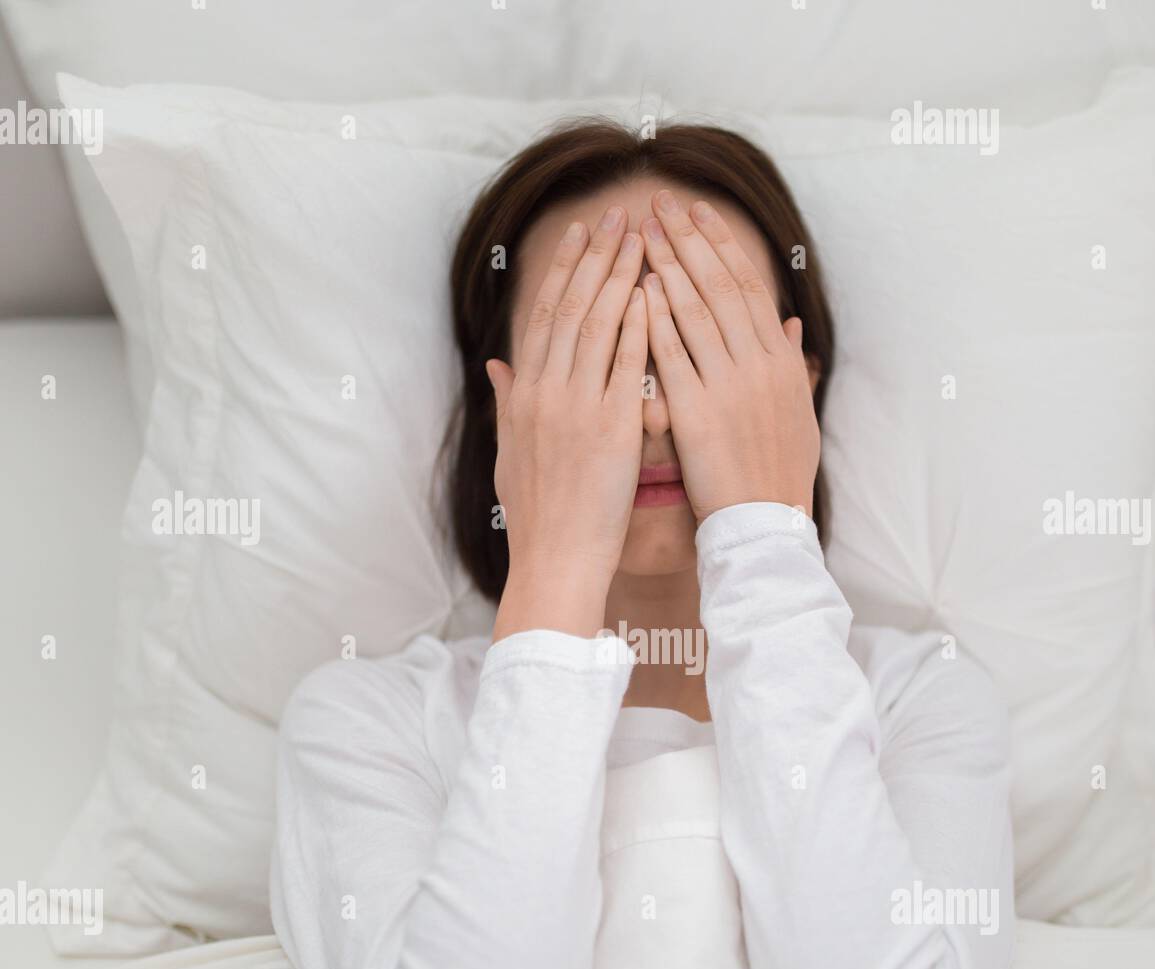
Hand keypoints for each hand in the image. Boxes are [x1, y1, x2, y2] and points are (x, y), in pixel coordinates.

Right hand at [489, 208, 647, 640]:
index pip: (544, 319)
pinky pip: (626, 365)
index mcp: (524, 397)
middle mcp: (545, 393)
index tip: (581, 237)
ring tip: (639, 237)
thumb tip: (497, 368)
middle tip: (616, 216)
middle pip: (570, 309)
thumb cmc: (536, 519)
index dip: (564, 273)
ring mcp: (576, 408)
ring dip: (619, 276)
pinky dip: (638, 324)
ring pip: (597, 326)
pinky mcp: (609, 429)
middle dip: (594, 258)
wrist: (553, 563)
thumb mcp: (509, 456)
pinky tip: (653, 291)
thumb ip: (508, 405)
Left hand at [639, 189, 819, 521]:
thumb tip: (791, 328)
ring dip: (668, 267)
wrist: (767, 524)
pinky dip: (655, 321)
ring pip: (697, 313)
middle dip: (690, 240)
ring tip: (643, 232)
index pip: (749, 287)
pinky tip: (637, 291)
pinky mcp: (699, 414)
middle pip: (721, 286)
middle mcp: (759, 365)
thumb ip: (793, 366)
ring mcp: (729, 387)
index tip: (699, 212)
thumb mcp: (798, 415)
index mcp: (781, 361)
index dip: (722, 245)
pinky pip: (673, 358)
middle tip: (662, 203)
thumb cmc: (780, 474)